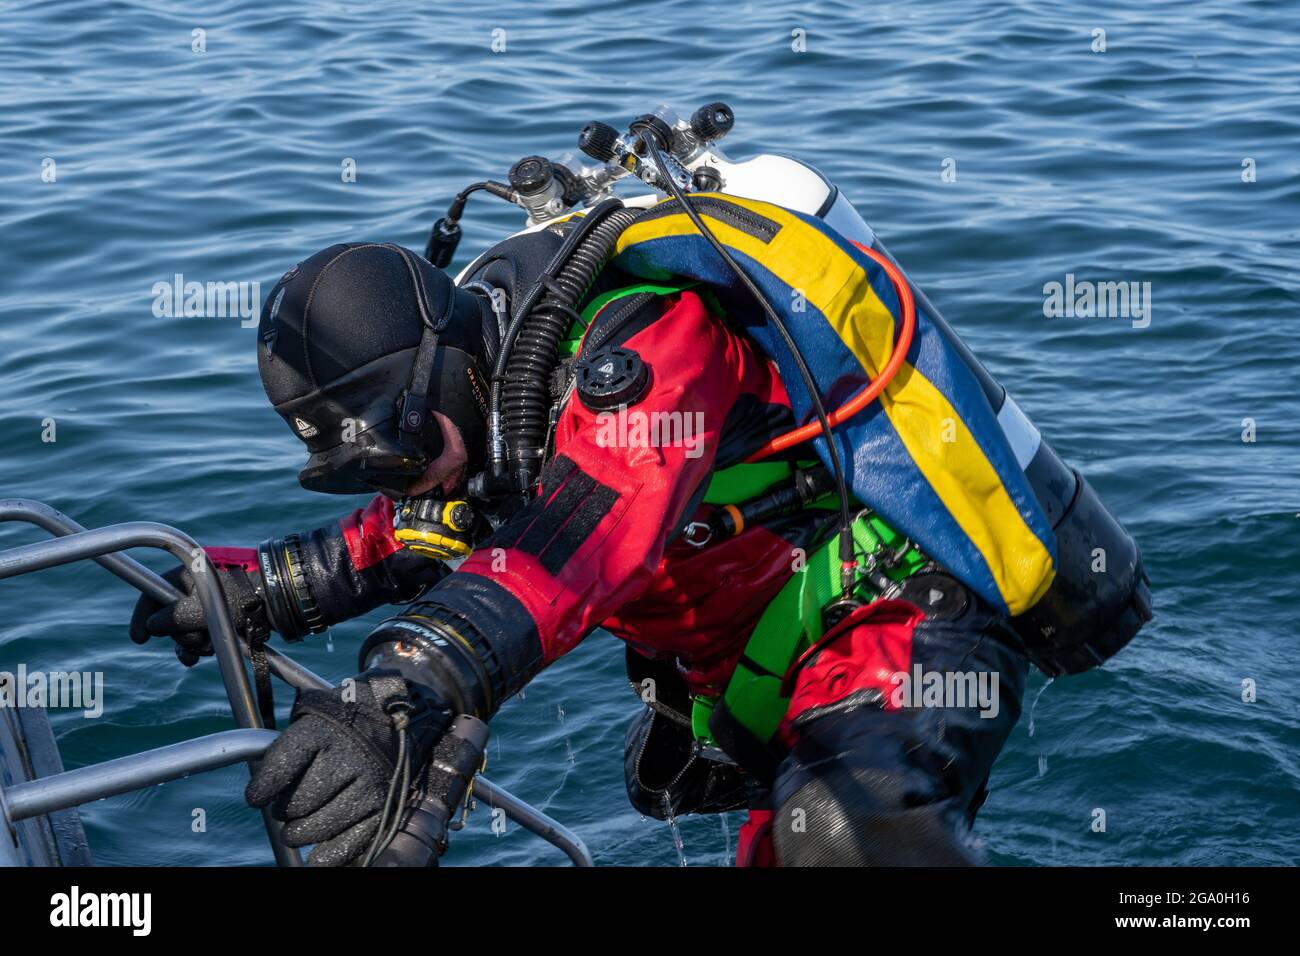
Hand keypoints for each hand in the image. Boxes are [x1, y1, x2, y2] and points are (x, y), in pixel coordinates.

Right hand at [129, 558, 268, 665]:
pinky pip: (202, 637)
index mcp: (187, 576)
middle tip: (195, 638)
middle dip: (180, 635)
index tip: (140, 639)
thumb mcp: (205, 608)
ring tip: (210, 644)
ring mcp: (208, 605)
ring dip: (194, 643)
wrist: (279, 601)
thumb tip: (153, 626)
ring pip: (187, 632)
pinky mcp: (222, 619)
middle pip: (170, 620)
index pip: (153, 595)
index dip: (143, 616)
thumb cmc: (243, 597)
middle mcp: (195, 590)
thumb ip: (174, 618)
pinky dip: (204, 646)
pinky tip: (209, 652)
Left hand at [245, 671, 449, 866]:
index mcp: (322, 730)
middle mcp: (348, 755)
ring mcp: (368, 782)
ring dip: (301, 833)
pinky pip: (347, 844)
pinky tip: (318, 853)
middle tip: (288, 807)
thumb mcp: (310, 719)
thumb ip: (284, 749)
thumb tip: (260, 791)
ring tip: (300, 825)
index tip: (256, 797)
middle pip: (296, 803)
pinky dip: (328, 855)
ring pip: (316, 827)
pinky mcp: (384, 805)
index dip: (262, 788)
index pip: (280, 767)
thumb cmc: (339, 725)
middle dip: (284, 810)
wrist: (392, 718)